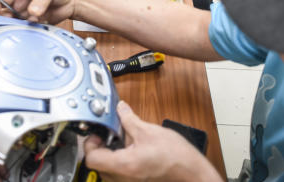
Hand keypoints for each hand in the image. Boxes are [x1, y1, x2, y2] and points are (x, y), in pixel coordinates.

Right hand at [0, 0, 79, 23]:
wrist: (73, 0)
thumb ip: (40, 0)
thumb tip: (33, 11)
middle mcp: (20, 5)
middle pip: (3, 15)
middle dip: (4, 22)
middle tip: (11, 26)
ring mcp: (26, 15)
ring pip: (13, 24)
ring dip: (16, 28)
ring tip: (25, 28)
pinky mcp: (33, 24)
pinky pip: (24, 31)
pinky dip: (26, 33)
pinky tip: (34, 30)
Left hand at [83, 102, 220, 181]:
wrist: (192, 173)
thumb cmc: (176, 157)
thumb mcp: (149, 131)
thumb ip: (129, 119)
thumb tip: (120, 109)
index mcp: (124, 165)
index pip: (91, 158)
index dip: (91, 143)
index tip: (99, 133)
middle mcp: (122, 179)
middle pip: (97, 165)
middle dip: (101, 147)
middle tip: (110, 134)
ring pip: (108, 170)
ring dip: (111, 155)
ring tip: (124, 142)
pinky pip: (119, 174)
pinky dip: (121, 162)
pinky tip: (133, 151)